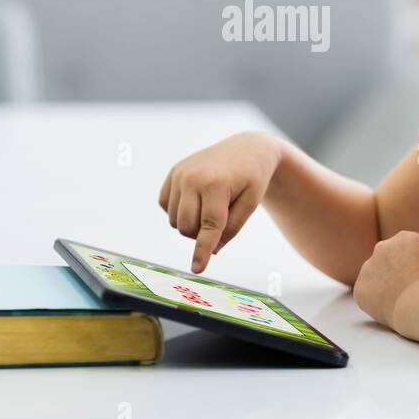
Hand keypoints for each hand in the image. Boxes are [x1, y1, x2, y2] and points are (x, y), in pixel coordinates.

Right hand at [158, 131, 285, 273]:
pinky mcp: (173, 173)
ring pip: (174, 220)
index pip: (208, 227)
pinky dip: (178, 211)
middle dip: (201, 234)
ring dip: (191, 223)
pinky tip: (196, 200)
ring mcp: (180, 173)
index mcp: (216, 184)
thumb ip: (231, 228)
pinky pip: (165, 206)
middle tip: (221, 220)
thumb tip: (210, 250)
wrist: (247, 149)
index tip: (197, 269)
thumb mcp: (250, 204)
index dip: (202, 251)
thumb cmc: (253, 178)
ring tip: (212, 207)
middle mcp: (192, 177)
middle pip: (186, 228)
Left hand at [353, 231, 418, 329]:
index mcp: (403, 237)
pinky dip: (374, 298)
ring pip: (375, 274)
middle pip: (388, 257)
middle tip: (410, 287)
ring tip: (400, 298)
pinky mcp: (360, 287)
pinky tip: (389, 305)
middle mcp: (382, 247)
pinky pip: (365, 291)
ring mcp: (368, 267)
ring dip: (383, 282)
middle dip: (396, 269)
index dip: (414, 262)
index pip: (405, 247)